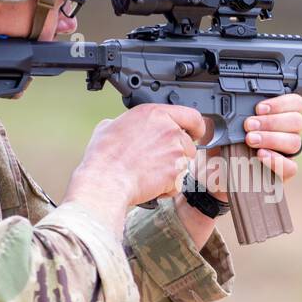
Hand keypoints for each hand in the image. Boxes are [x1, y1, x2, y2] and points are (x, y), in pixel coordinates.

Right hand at [65, 104, 204, 230]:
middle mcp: (170, 130)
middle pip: (188, 144)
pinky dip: (166, 188)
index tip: (196, 133)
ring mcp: (176, 153)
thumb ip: (130, 123)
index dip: (196, 127)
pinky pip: (177, 183)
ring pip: (183, 164)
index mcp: (156, 114)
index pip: (191, 116)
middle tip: (156, 161)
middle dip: (176, 154)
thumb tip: (127, 127)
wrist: (106, 180)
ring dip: (171, 171)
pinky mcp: (176, 174)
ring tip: (148, 173)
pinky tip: (149, 184)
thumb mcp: (110, 125)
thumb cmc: (105, 156)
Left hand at [203, 94, 301, 199]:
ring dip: (272, 138)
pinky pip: (291, 167)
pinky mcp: (283, 173)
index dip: (281, 103)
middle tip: (249, 125)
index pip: (294, 103)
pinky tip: (260, 156)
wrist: (214, 172)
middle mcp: (285, 133)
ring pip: (295, 142)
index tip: (259, 108)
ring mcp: (286, 154)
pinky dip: (276, 160)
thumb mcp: (218, 124)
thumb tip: (212, 106)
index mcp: (275, 115)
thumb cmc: (220, 145)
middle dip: (271, 121)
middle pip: (297, 121)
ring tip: (250, 140)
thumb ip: (221, 112)